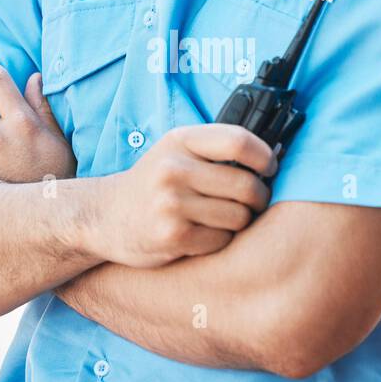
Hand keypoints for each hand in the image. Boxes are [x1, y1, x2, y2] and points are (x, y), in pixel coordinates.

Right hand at [93, 123, 276, 267]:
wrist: (105, 216)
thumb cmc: (153, 183)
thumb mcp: (176, 152)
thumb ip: (216, 150)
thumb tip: (275, 157)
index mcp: (180, 141)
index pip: (239, 142)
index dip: (265, 157)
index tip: (269, 169)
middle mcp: (174, 169)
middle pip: (246, 185)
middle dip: (259, 197)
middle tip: (254, 202)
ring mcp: (171, 204)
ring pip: (239, 216)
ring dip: (240, 221)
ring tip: (224, 218)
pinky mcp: (172, 237)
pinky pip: (222, 240)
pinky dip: (221, 240)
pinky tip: (203, 234)